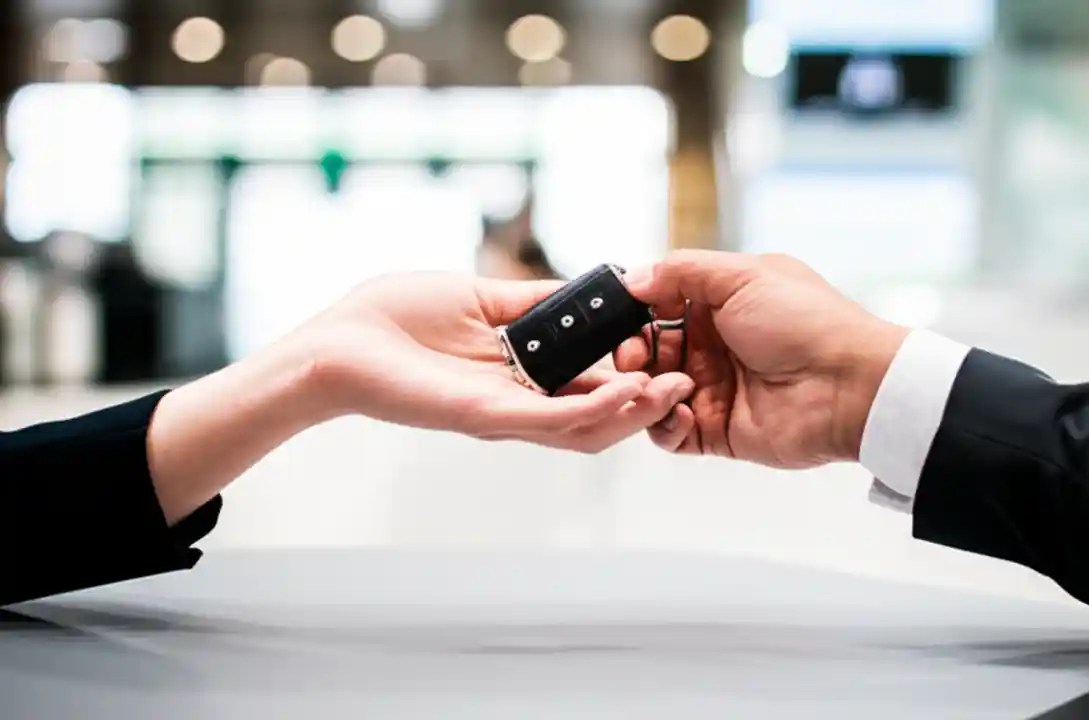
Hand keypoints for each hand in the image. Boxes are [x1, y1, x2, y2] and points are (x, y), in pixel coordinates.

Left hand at [295, 272, 692, 448]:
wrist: (337, 343)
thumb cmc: (394, 318)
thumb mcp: (482, 297)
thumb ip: (534, 301)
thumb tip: (585, 289)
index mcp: (521, 373)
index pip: (591, 382)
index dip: (633, 374)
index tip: (667, 352)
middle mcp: (519, 401)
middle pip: (598, 415)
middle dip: (647, 403)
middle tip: (684, 383)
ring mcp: (505, 413)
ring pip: (586, 428)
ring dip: (633, 412)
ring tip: (669, 390)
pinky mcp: (486, 416)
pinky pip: (552, 419)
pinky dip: (595, 410)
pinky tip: (627, 391)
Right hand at [616, 251, 907, 468]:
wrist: (849, 386)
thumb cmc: (807, 323)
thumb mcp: (742, 276)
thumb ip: (681, 271)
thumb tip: (634, 278)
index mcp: (721, 303)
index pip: (658, 307)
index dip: (635, 315)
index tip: (621, 320)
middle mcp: (715, 346)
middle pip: (649, 352)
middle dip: (633, 356)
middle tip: (635, 360)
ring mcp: (715, 390)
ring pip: (653, 392)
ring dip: (647, 390)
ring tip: (668, 387)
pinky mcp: (718, 431)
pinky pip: (672, 433)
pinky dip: (664, 425)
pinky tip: (681, 412)